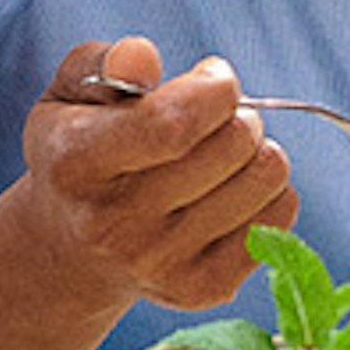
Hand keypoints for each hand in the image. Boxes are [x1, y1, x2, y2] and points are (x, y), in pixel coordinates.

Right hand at [11, 34, 297, 321]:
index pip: (175, 124)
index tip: (212, 78)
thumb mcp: (69, 94)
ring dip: (256, 151)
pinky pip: (280, 215)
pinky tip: (230, 191)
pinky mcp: (202, 289)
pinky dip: (269, 191)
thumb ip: (104, 63)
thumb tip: (143, 60)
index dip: (214, 88)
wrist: (72, 249)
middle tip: (215, 119)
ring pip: (266, 177)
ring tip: (221, 154)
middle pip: (233, 145)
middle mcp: (114, 224)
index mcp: (75, 164)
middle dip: (238, 114)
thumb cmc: (80, 151)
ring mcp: (160, 264)